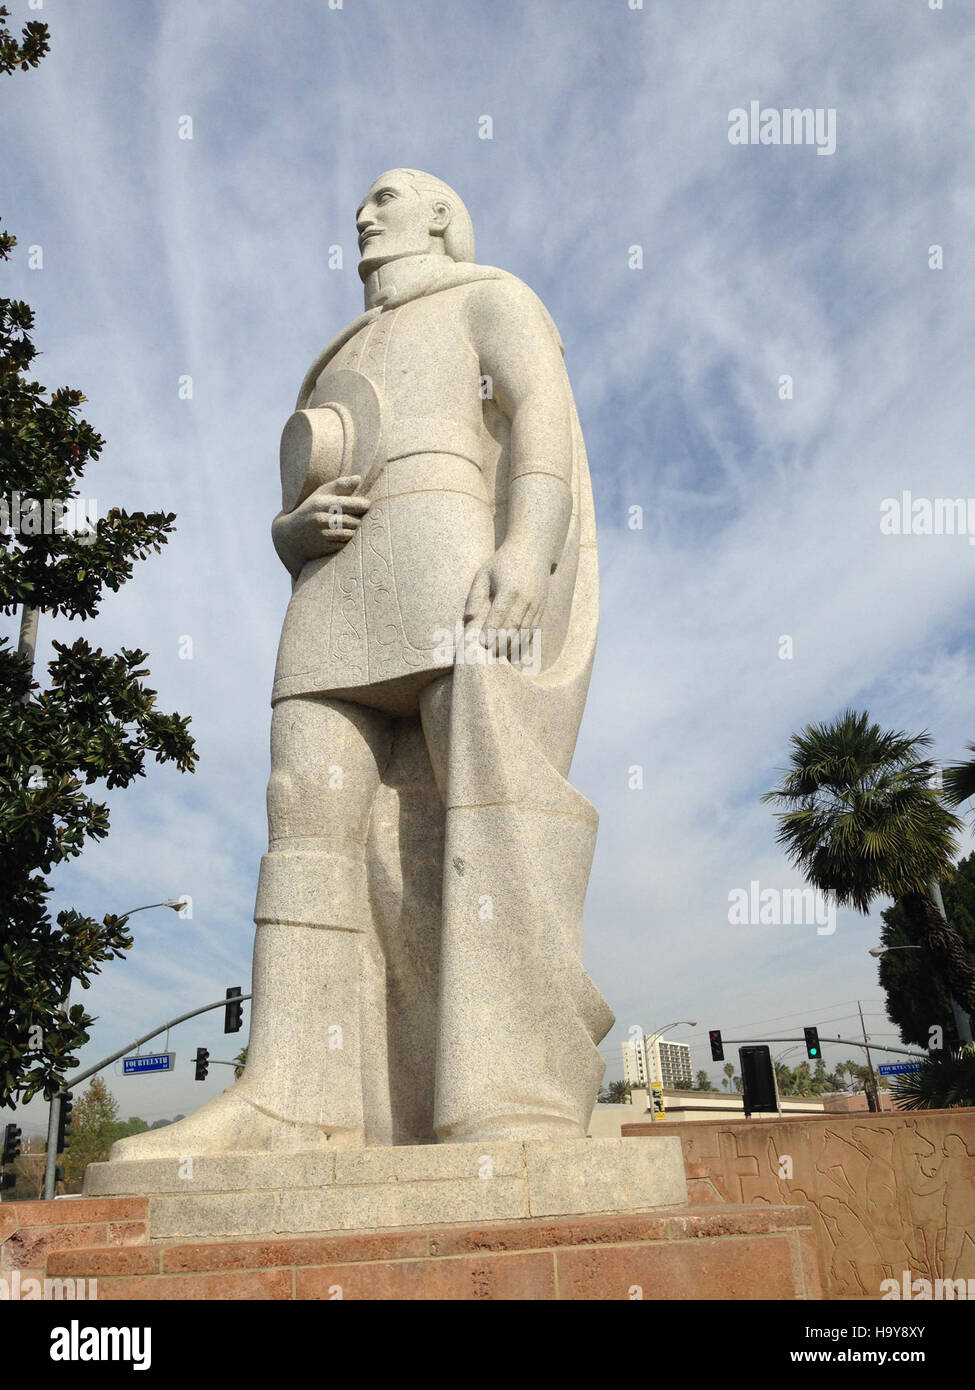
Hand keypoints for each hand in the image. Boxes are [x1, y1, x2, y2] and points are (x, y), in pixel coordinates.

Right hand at [272, 475, 368, 575]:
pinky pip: (345, 544)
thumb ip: (340, 485)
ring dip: (353, 530)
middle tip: (357, 517)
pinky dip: (346, 541)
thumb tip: (358, 478)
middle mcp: (321, 519)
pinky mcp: (325, 548)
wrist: (291, 536)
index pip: (350, 504)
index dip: (363, 505)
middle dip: (358, 519)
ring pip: (350, 533)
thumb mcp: (320, 494)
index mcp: (322, 503)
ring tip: (350, 526)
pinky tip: (341, 536)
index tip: (367, 505)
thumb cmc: (310, 510)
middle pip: (353, 520)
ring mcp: (323, 535)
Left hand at [464, 540, 551, 655]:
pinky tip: (516, 650)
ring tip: (502, 656)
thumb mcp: (484, 573)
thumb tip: (468, 618)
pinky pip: (534, 628)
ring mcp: (536, 603)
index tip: (483, 644)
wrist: (533, 550)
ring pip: (526, 630)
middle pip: (514, 626)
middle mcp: (525, 597)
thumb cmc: (503, 562)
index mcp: (509, 588)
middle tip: (491, 655)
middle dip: (502, 642)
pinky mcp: (542, 607)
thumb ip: (475, 595)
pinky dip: (525, 641)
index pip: (500, 613)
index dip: (492, 630)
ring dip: (514, 645)